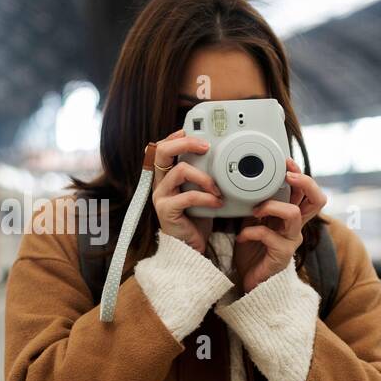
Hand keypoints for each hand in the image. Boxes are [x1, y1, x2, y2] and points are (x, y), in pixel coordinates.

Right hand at [151, 129, 222, 252]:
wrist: (190, 247)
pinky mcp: (166, 210)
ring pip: (180, 171)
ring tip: (218, 188)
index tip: (194, 133)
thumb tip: (221, 157)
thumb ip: (202, 175)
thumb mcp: (200, 191)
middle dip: (186, 143)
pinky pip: (188, 196)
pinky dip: (206, 198)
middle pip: (162, 151)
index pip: (162, 147)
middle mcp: (159, 183)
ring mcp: (161, 196)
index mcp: (165, 176)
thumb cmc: (196, 219)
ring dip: (204, 177)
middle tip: (206, 147)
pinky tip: (217, 203)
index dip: (176, 136)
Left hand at [232, 158, 326, 292]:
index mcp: (292, 217)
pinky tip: (241, 237)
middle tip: (286, 176)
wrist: (248, 280)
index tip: (285, 161)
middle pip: (318, 200)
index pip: (309, 192)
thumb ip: (260, 204)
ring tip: (255, 211)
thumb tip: (251, 182)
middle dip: (304, 182)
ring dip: (271, 206)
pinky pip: (268, 235)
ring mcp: (292, 241)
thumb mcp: (254, 220)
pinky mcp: (282, 255)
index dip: (301, 174)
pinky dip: (250, 232)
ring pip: (294, 214)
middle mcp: (297, 228)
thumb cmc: (252, 250)